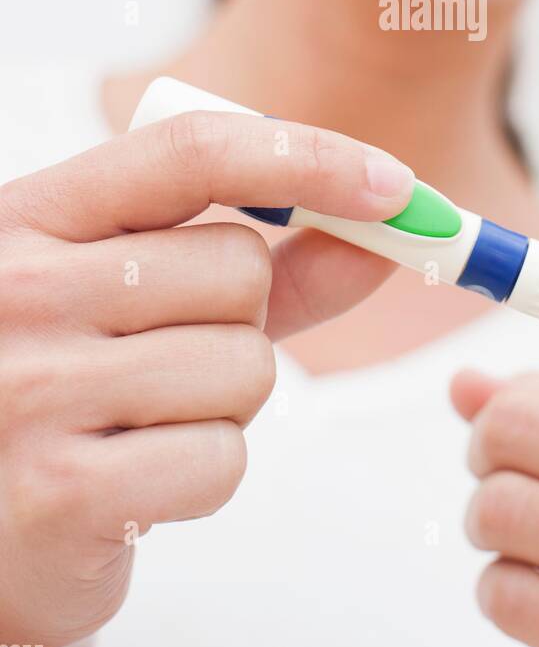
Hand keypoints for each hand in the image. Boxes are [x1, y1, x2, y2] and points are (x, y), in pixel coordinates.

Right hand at [0, 108, 412, 646]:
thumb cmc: (63, 400)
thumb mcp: (129, 303)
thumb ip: (261, 268)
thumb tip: (376, 239)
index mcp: (30, 218)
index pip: (191, 153)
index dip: (308, 157)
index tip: (394, 183)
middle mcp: (18, 289)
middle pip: (240, 269)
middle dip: (242, 322)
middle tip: (165, 361)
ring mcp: (31, 390)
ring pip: (246, 366)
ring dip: (224, 406)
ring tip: (139, 425)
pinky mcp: (60, 493)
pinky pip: (222, 458)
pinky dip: (203, 476)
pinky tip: (133, 482)